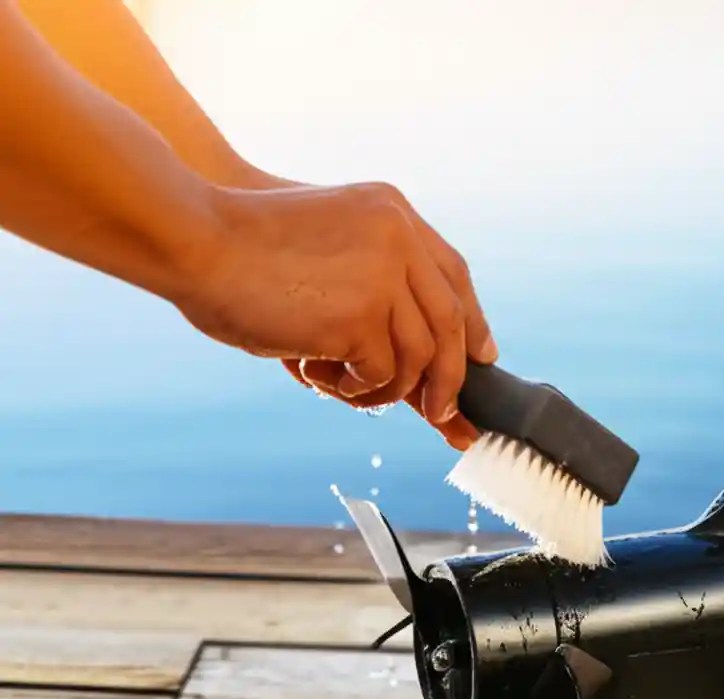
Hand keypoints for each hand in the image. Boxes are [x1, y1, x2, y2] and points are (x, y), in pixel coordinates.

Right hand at [174, 181, 496, 449]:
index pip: (453, 275)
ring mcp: (384, 277)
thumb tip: (414, 358)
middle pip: (451, 323)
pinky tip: (321, 377)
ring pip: (421, 358)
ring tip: (341, 385)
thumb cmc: (242, 245)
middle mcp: (400, 239)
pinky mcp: (361, 317)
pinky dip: (357, 390)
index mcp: (393, 212)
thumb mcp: (326, 250)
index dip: (471, 321)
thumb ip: (372, 285)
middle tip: (441, 413)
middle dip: (451, 377)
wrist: (193, 236)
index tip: (482, 356)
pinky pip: (383, 375)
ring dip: (386, 387)